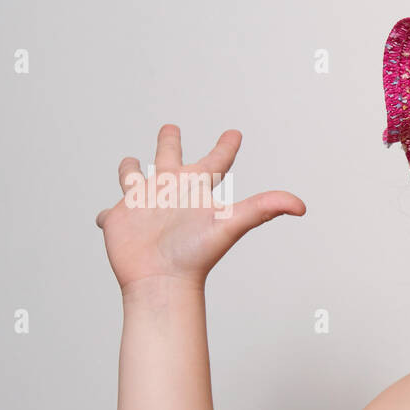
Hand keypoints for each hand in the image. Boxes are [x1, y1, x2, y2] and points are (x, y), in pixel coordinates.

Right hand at [95, 124, 305, 294]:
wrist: (163, 281)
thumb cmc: (196, 255)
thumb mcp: (231, 224)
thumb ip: (265, 209)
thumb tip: (302, 206)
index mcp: (196, 189)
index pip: (217, 160)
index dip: (226, 146)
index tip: (234, 134)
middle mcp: (170, 192)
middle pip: (169, 157)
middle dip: (169, 141)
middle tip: (171, 128)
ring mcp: (142, 205)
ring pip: (133, 178)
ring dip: (130, 169)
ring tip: (130, 164)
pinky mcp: (119, 220)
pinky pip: (109, 214)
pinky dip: (107, 215)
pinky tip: (107, 217)